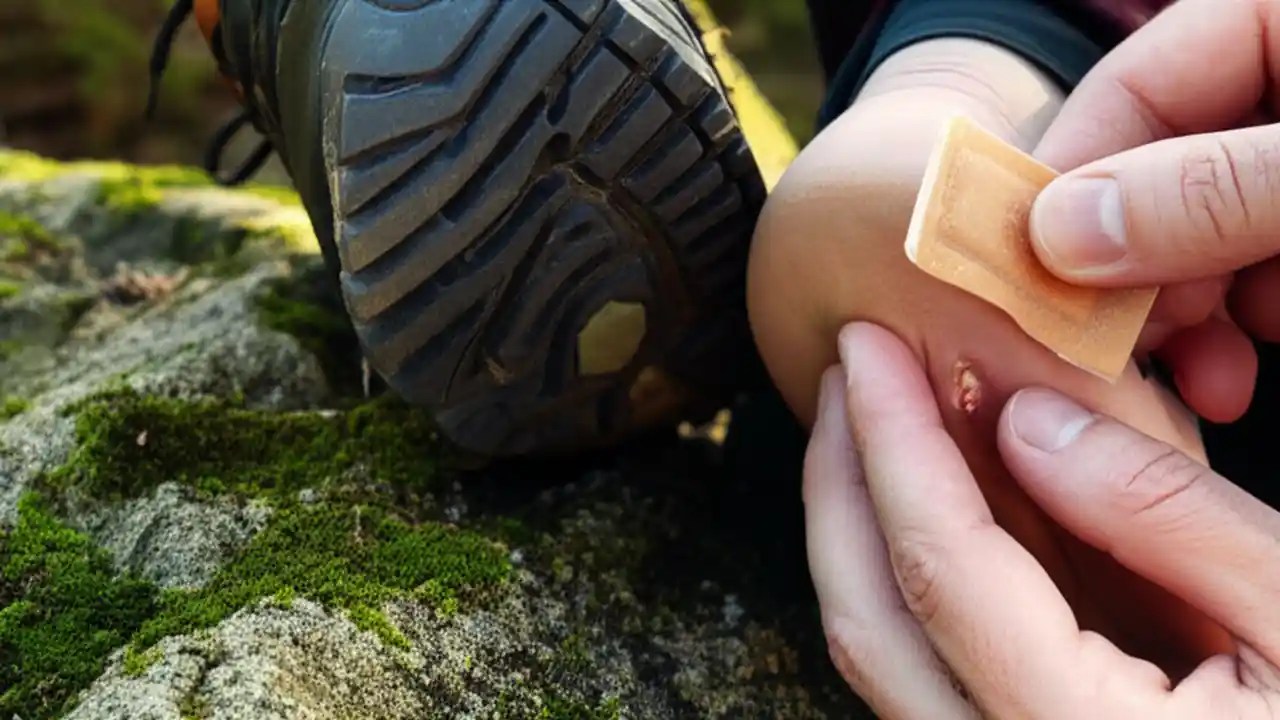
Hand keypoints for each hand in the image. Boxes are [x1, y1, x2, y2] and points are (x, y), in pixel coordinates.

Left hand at [807, 322, 1279, 717]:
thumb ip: (1170, 518)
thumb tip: (1031, 424)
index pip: (939, 564)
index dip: (892, 440)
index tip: (867, 346)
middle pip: (866, 616)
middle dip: (839, 480)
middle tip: (851, 375)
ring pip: (877, 652)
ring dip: (857, 529)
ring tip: (872, 428)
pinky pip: (918, 670)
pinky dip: (902, 579)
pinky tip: (930, 513)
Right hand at [1029, 0, 1279, 422]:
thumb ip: (1207, 194)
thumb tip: (1064, 233)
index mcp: (1278, 14)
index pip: (1135, 84)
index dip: (1077, 181)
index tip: (1038, 276)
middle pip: (1167, 166)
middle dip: (1146, 269)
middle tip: (1129, 341)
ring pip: (1214, 225)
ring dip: (1197, 311)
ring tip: (1206, 378)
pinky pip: (1265, 255)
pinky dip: (1250, 315)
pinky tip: (1244, 363)